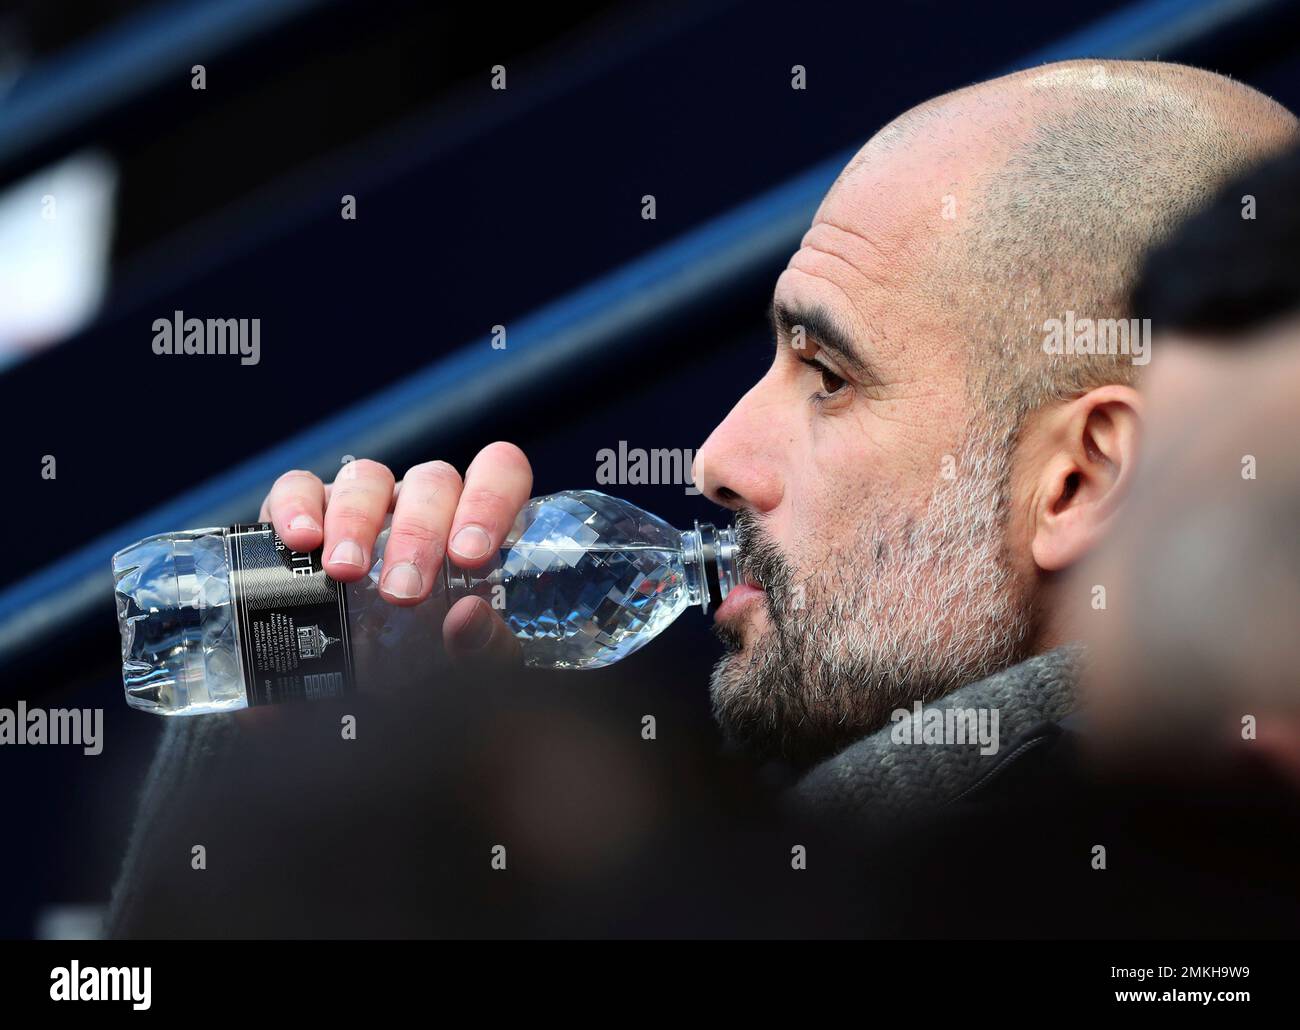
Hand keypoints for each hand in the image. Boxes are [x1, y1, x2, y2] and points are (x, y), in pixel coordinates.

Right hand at [258, 441, 531, 667]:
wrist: (355, 703)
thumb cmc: (429, 672)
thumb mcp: (469, 671)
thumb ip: (487, 650)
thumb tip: (469, 618)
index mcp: (475, 527)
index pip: (499, 471)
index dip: (490, 499)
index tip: (468, 555)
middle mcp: (425, 506)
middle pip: (432, 481)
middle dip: (418, 533)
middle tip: (403, 592)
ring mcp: (367, 504)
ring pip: (368, 478)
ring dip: (357, 521)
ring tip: (344, 572)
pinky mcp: (308, 512)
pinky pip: (299, 485)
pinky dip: (297, 505)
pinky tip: (300, 541)